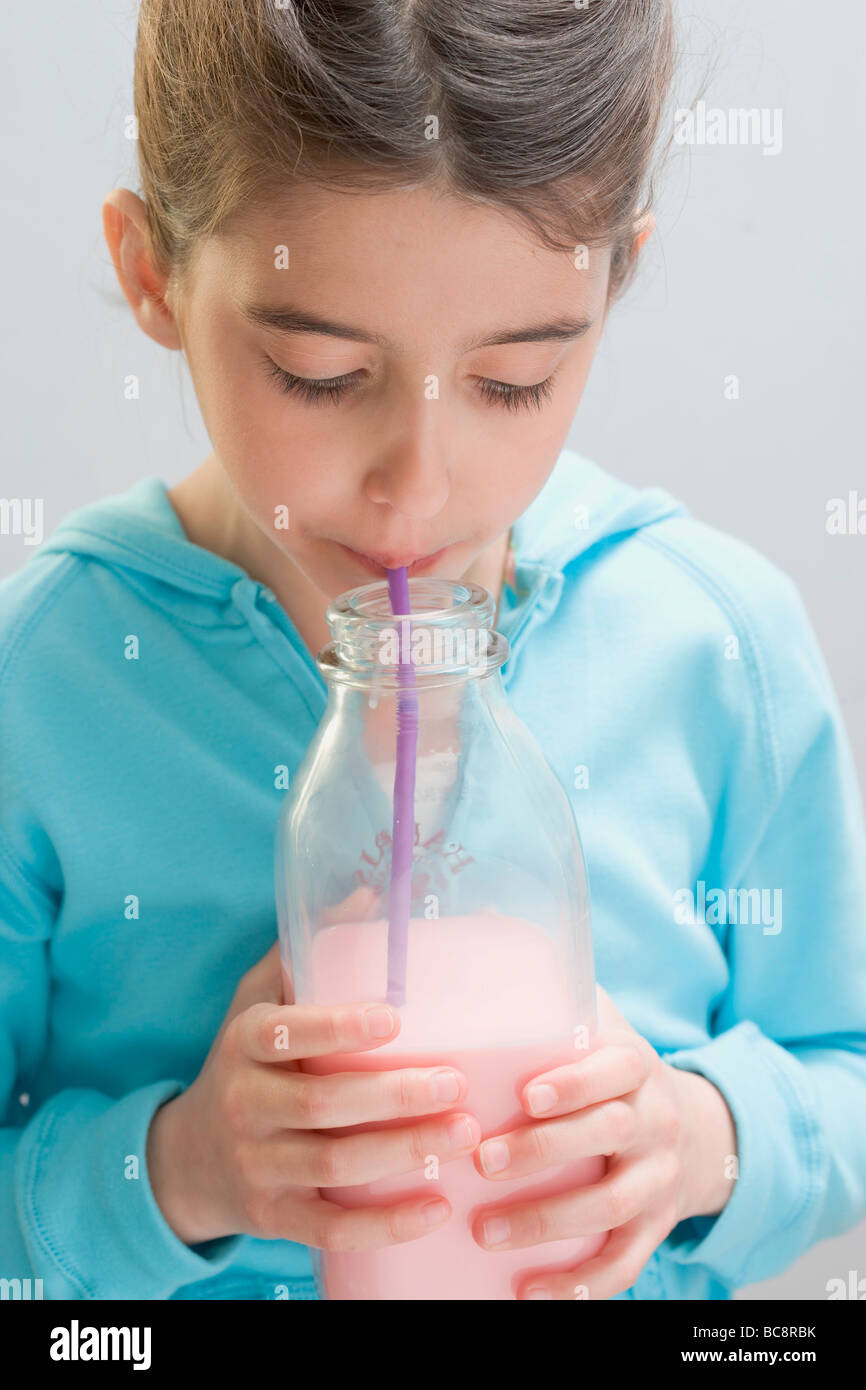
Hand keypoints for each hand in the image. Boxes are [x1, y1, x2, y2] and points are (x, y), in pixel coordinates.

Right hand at [146, 917, 481, 1251]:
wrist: (188, 1159)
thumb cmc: (247, 1063)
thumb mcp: (260, 1000)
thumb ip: (308, 950)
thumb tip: (373, 892)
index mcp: (245, 1042)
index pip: (286, 1033)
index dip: (337, 1028)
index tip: (395, 1018)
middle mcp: (245, 1104)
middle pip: (322, 1102)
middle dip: (393, 1095)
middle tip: (456, 1082)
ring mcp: (259, 1166)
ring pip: (332, 1165)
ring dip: (402, 1153)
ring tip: (464, 1134)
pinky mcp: (275, 1218)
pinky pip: (332, 1227)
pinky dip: (385, 1224)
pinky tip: (437, 1206)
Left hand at [469, 984, 738, 1299]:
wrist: (694, 1130)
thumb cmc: (613, 1070)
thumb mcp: (600, 1023)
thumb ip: (551, 987)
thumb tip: (485, 927)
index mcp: (636, 1067)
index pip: (615, 1070)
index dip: (575, 1082)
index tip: (527, 1094)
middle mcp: (655, 1121)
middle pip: (608, 1135)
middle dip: (544, 1151)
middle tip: (482, 1161)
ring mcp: (659, 1179)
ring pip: (612, 1207)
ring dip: (548, 1222)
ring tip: (485, 1231)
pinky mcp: (656, 1228)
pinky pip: (624, 1263)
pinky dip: (580, 1285)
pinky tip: (530, 1293)